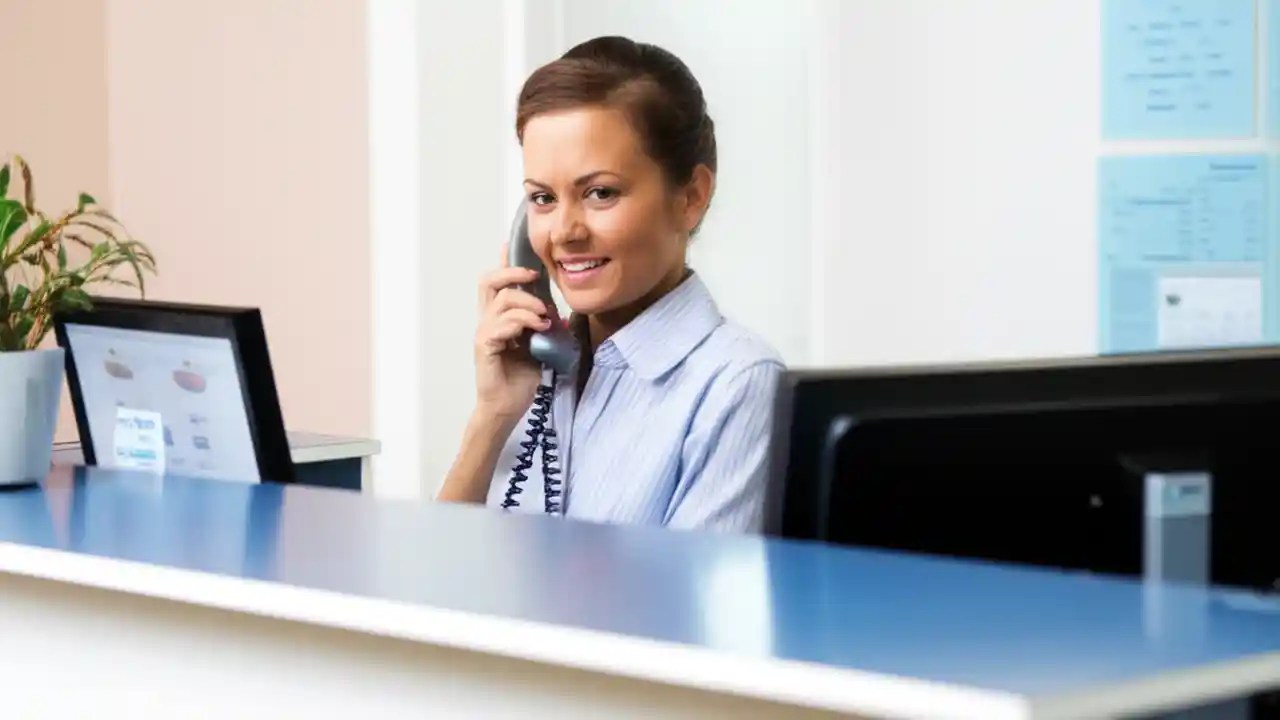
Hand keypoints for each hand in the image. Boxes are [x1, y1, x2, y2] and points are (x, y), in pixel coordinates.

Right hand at [473, 243, 550, 421]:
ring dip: (528, 304)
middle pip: (489, 281)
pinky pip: (500, 324)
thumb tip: (557, 312)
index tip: (513, 244)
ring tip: (545, 317)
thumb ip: (543, 326)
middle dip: (512, 271)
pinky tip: (539, 329)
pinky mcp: (484, 347)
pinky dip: (522, 322)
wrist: (508, 406)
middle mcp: (488, 321)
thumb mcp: (540, 345)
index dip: (504, 262)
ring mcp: (485, 333)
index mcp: (500, 318)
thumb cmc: (522, 378)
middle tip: (534, 276)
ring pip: (501, 300)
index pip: (497, 282)